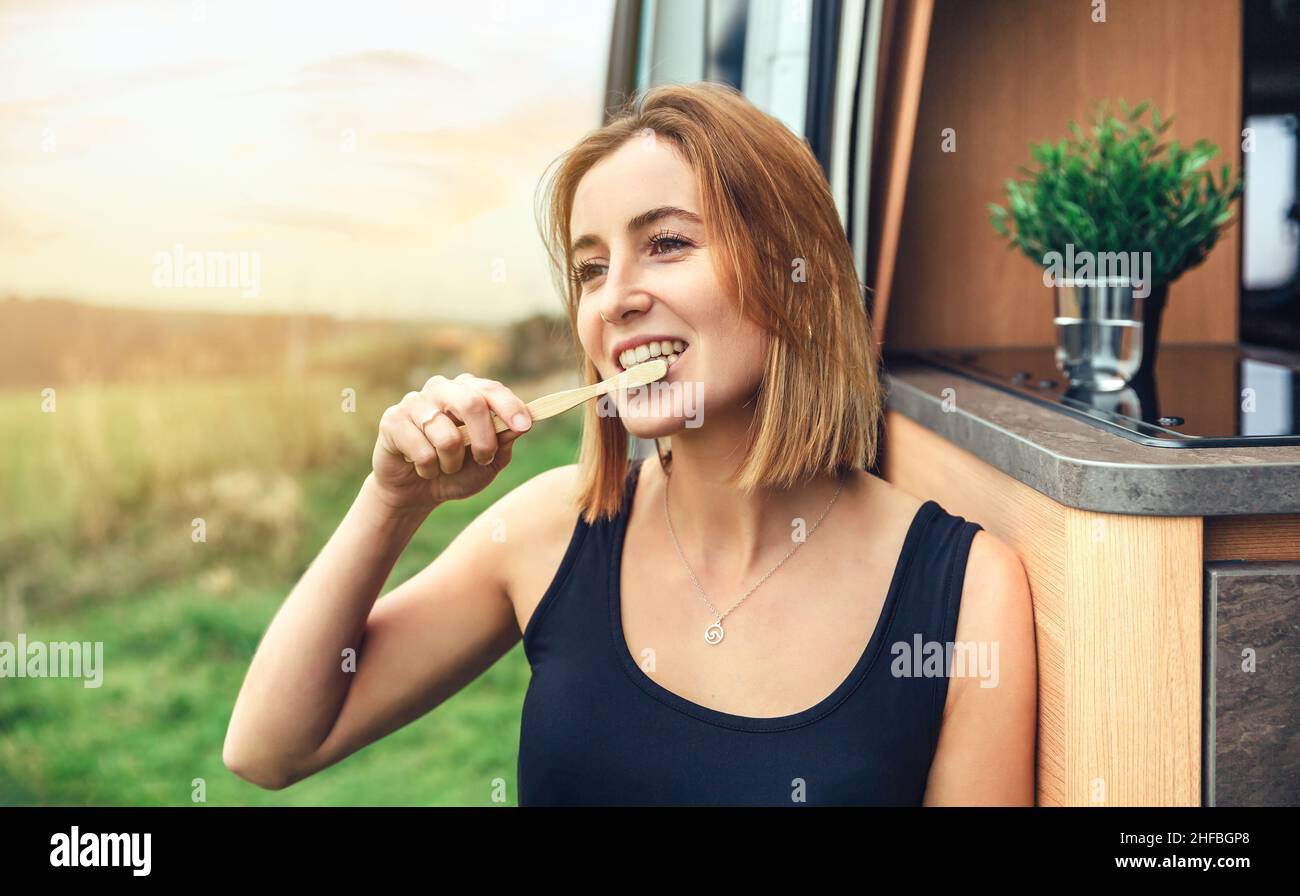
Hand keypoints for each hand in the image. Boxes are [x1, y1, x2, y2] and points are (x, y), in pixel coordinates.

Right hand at [370, 373, 531, 510]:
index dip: (510, 407)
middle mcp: (441, 389)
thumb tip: (521, 426)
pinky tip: (422, 468)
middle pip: (471, 403)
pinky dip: (429, 469)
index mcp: (467, 391)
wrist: (416, 492)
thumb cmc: (457, 472)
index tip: (525, 426)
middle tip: (484, 460)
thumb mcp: (488, 463)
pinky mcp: (392, 420)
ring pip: (447, 435)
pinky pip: (422, 450)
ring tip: (446, 467)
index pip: (491, 389)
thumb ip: (503, 444)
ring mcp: (414, 402)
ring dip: (452, 463)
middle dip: (484, 439)